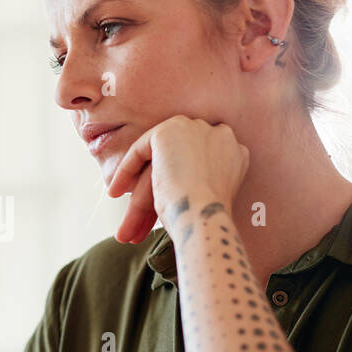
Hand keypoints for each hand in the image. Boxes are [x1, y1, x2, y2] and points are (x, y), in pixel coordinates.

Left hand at [105, 116, 249, 242]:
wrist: (206, 215)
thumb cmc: (211, 221)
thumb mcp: (214, 199)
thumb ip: (204, 185)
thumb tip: (180, 191)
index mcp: (236, 153)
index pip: (201, 165)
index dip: (182, 188)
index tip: (164, 213)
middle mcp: (219, 134)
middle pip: (180, 163)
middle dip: (157, 193)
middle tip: (141, 222)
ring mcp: (195, 128)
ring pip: (160, 162)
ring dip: (138, 191)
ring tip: (125, 223)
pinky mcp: (168, 130)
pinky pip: (141, 150)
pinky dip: (126, 171)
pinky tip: (115, 193)